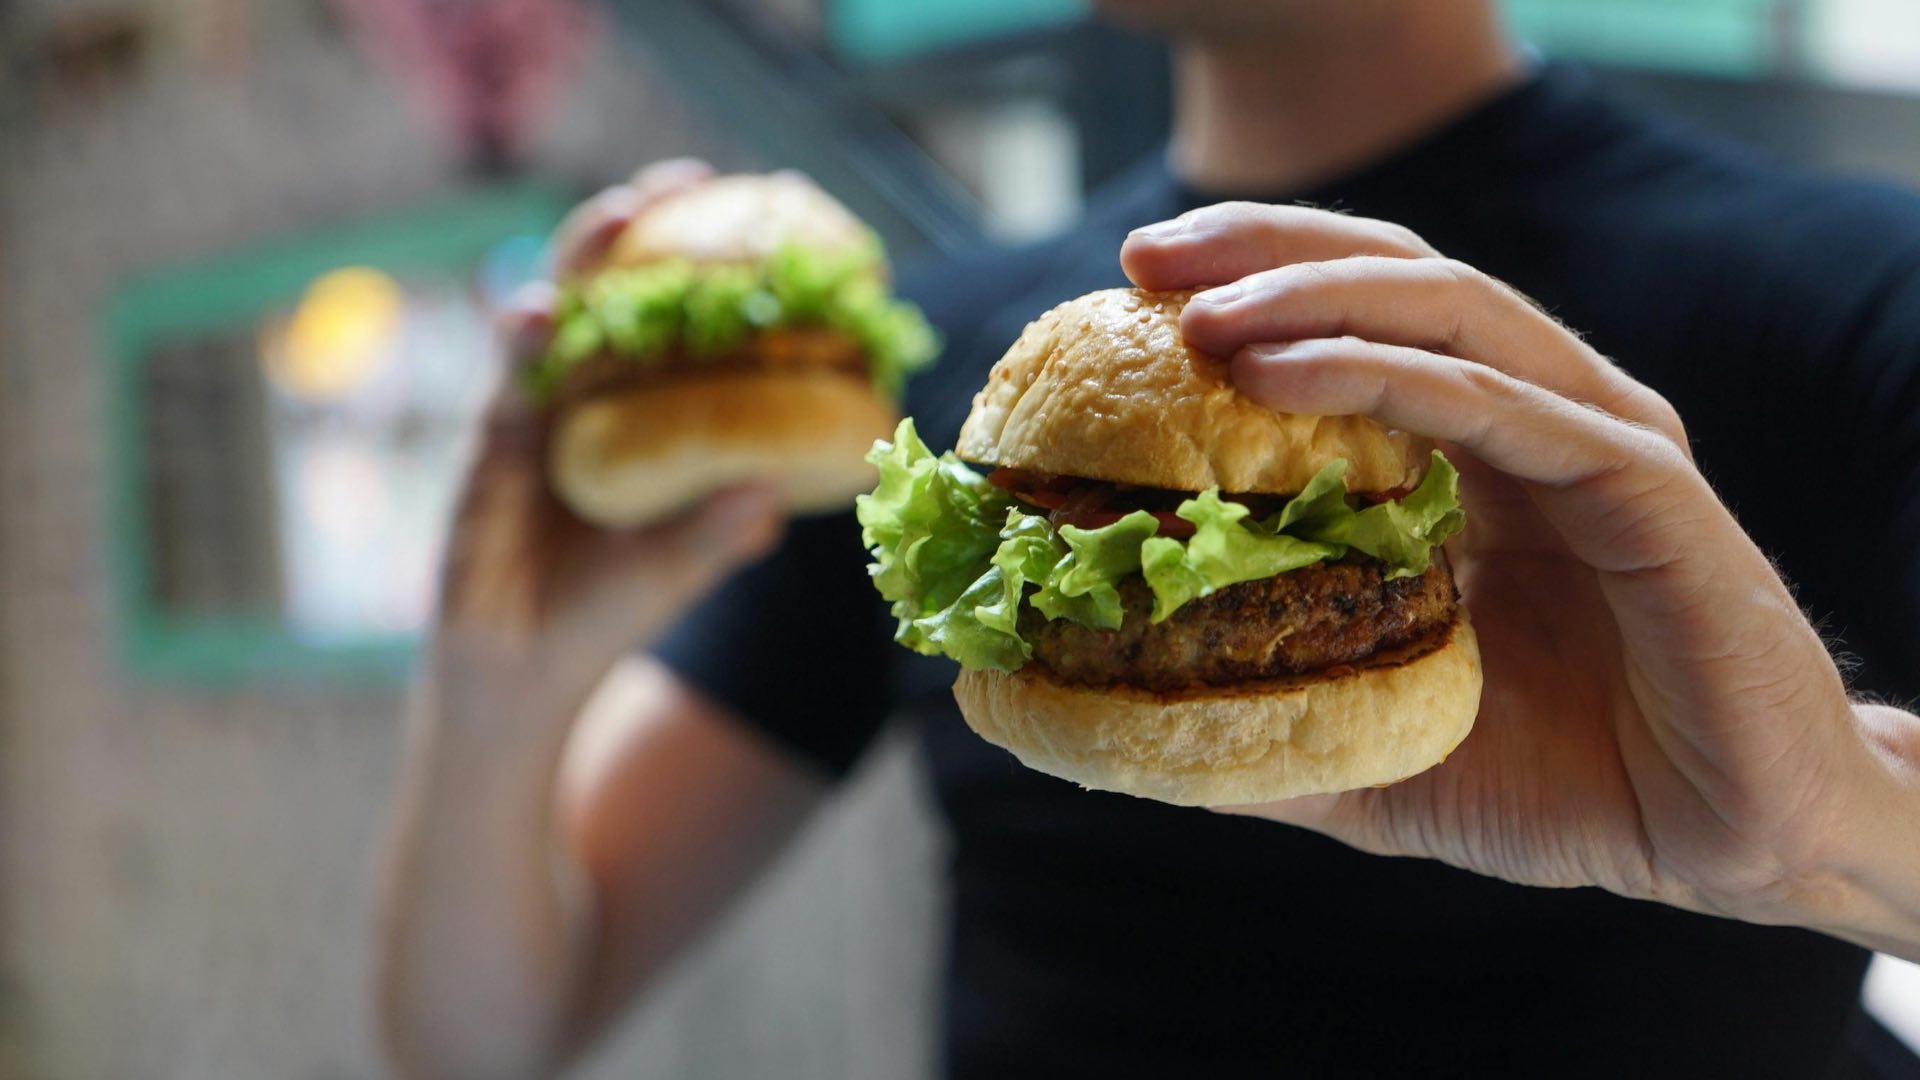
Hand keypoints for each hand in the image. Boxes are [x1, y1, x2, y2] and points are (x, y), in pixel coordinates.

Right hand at [435, 158, 782, 716]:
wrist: (523, 676)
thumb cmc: (606, 616)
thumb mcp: (677, 572)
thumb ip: (719, 533)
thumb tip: (778, 493)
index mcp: (638, 420)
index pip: (667, 326)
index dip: (698, 270)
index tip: (747, 213)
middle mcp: (587, 403)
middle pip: (608, 294)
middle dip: (635, 232)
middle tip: (680, 179)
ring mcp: (535, 417)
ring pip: (554, 316)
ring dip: (582, 260)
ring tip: (619, 216)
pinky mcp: (490, 448)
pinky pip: (506, 382)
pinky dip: (519, 344)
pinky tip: (533, 314)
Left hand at [1121, 203, 1919, 952]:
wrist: (1728, 842)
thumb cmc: (1561, 785)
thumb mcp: (1377, 745)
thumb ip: (1269, 714)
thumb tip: (1127, 713)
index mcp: (1478, 453)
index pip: (1359, 320)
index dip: (1252, 283)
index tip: (1128, 288)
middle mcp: (1538, 417)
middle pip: (1396, 277)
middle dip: (1265, 251)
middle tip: (1142, 258)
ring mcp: (1596, 439)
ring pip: (1449, 312)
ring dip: (1314, 297)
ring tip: (1202, 316)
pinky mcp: (1644, 485)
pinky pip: (1503, 405)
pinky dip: (1388, 375)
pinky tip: (1280, 375)